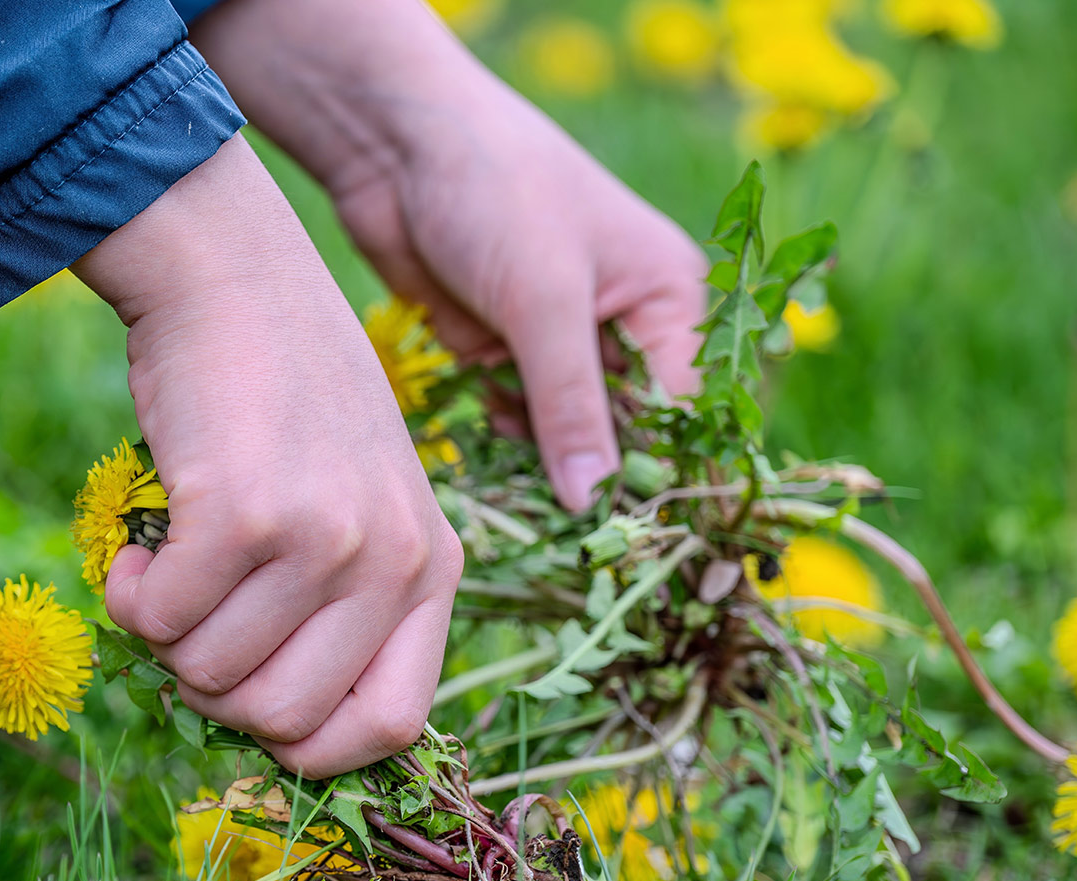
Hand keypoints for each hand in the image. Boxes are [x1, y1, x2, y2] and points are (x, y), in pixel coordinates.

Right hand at [74, 136, 462, 777]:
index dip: (312, 746)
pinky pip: (158, 621)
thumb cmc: (281, 400)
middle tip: (190, 621)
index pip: (394, 727)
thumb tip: (276, 734)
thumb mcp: (357, 499)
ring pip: (209, 677)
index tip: (254, 707)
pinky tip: (134, 545)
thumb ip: (343, 605)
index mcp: (433, 565)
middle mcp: (393, 559)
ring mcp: (323, 537)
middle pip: (285, 722)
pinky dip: (127, 597)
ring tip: (166, 562)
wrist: (232, 275)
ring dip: (163, 636)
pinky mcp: (243, 512)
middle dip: (214, 693)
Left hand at [194, 0, 708, 510]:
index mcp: (667, 299)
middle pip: (628, 431)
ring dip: (543, 462)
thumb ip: (571, 405)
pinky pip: (514, 418)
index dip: (660, 475)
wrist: (393, 144)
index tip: (632, 538)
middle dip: (599, 477)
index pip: (683, 411)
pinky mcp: (499, 349)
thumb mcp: (544, 299)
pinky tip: (489, 447)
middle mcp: (623, 324)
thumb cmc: (495, 190)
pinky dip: (501, 437)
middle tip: (577, 540)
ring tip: (530, 507)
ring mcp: (557, 340)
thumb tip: (595, 502)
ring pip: (566, 433)